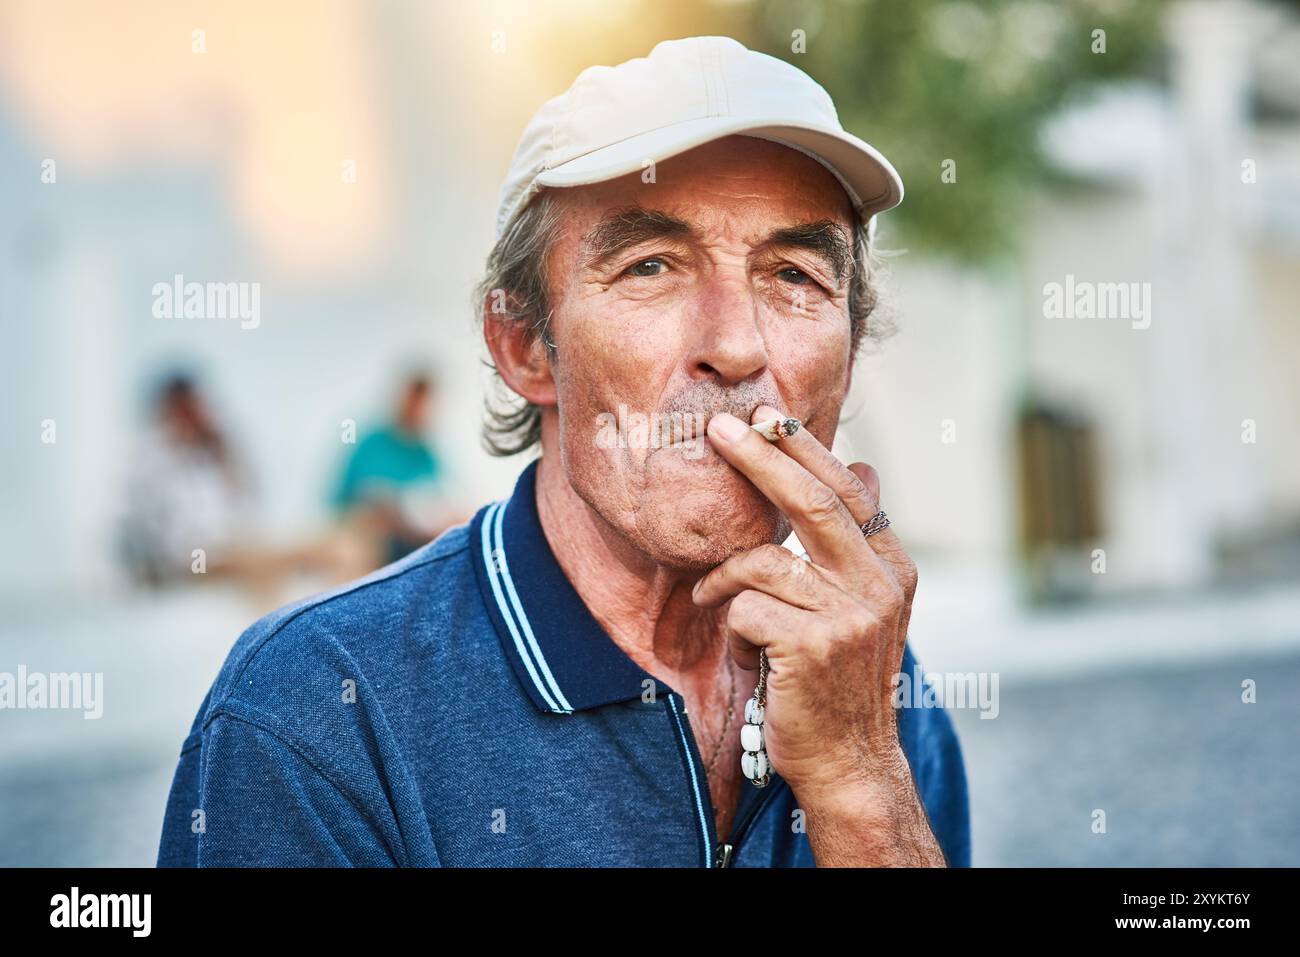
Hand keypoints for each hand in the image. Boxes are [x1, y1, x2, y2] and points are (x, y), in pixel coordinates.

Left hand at [693, 404, 940, 863]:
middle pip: (812, 502)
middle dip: (762, 458)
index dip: (805, 450)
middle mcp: (880, 586)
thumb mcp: (862, 606)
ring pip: (763, 562)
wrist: (849, 762)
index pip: (847, 491)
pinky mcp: (814, 646)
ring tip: (711, 604)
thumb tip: (863, 465)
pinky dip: (732, 627)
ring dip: (724, 582)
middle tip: (722, 429)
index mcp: (893, 569)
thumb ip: (855, 544)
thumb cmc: (838, 679)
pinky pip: (746, 609)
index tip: (766, 418)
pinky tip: (745, 654)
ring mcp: (851, 616)